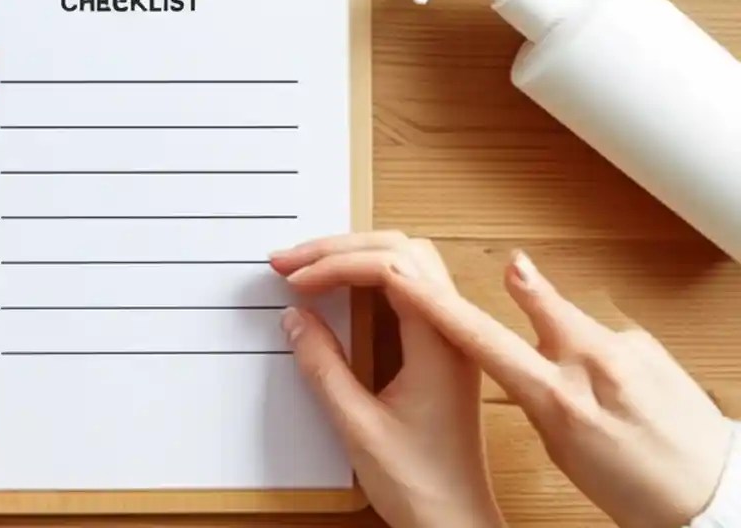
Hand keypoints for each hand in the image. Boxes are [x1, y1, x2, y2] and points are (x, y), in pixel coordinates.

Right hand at [270, 232, 505, 527]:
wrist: (457, 524)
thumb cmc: (422, 487)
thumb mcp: (357, 427)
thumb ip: (323, 367)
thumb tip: (296, 319)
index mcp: (441, 347)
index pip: (391, 269)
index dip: (335, 264)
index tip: (295, 280)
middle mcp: (453, 332)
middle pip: (403, 251)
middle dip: (342, 248)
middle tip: (291, 262)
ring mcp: (450, 338)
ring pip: (408, 264)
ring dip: (356, 258)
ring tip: (308, 269)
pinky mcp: (440, 350)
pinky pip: (409, 290)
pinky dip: (368, 279)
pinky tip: (337, 292)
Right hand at [387, 250, 731, 527]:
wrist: (710, 495)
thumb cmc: (639, 491)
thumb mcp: (562, 451)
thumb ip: (538, 396)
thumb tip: (523, 363)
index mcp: (559, 400)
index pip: (482, 339)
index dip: (439, 304)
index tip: (410, 278)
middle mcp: (595, 365)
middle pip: (541, 306)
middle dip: (523, 286)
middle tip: (512, 266)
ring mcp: (628, 349)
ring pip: (575, 322)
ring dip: (566, 336)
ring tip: (589, 383)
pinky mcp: (651, 344)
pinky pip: (608, 338)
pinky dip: (603, 356)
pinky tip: (620, 387)